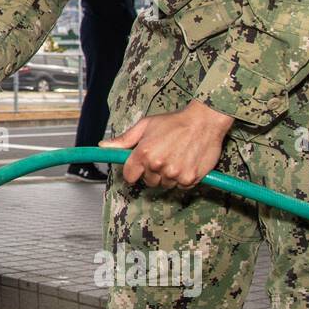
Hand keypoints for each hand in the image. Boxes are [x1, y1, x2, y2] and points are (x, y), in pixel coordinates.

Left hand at [101, 100, 233, 188]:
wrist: (204, 121)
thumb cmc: (175, 122)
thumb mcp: (145, 125)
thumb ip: (124, 140)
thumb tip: (103, 146)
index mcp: (144, 153)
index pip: (129, 175)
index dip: (133, 171)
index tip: (139, 166)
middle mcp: (158, 165)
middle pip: (148, 181)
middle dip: (152, 172)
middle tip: (162, 156)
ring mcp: (174, 174)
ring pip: (164, 184)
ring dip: (167, 176)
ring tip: (175, 157)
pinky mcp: (189, 179)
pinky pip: (180, 186)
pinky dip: (182, 178)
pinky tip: (185, 163)